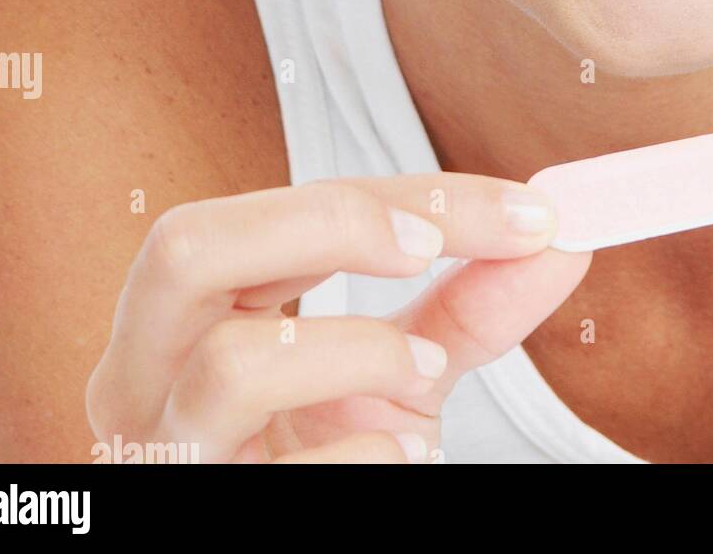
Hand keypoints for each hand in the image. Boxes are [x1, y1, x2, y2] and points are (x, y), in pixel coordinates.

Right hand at [86, 175, 588, 462]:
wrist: (286, 529)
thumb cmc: (326, 445)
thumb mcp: (400, 363)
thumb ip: (472, 300)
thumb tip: (564, 235)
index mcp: (193, 306)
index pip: (277, 210)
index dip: (399, 193)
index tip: (518, 208)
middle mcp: (148, 371)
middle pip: (187, 248)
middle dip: (329, 225)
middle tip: (429, 247)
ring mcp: (165, 450)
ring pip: (228, 365)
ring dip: (357, 350)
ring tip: (424, 372)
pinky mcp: (203, 512)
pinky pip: (274, 482)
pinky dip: (359, 455)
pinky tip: (400, 451)